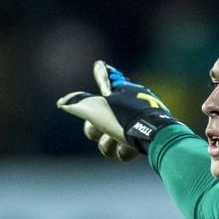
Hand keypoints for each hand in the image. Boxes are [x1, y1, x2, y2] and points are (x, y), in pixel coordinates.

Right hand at [57, 61, 176, 158]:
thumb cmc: (124, 119)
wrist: (156, 138)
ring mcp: (139, 124)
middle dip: (94, 128)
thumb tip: (62, 102)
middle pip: (100, 118)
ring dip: (109, 143)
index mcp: (120, 91)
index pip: (106, 78)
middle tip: (100, 128)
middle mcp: (130, 104)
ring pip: (111, 138)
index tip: (100, 66)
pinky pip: (126, 150)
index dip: (101, 74)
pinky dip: (125, 151)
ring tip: (118, 140)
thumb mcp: (95, 109)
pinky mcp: (146, 142)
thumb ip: (77, 104)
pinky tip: (131, 148)